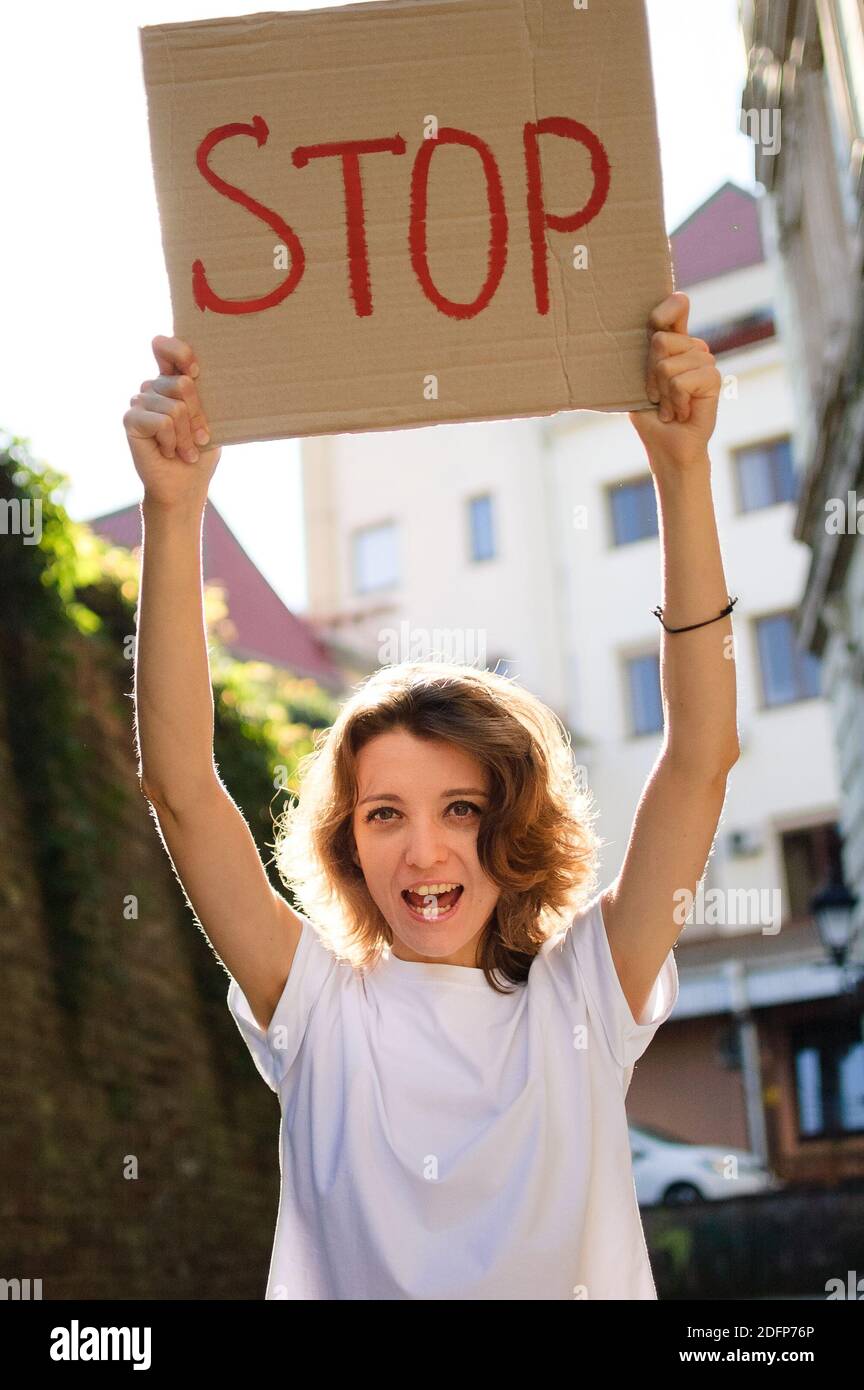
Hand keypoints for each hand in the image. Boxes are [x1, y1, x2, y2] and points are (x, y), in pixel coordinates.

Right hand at [124, 336, 221, 507]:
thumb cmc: (200, 451)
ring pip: (175, 408)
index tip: (196, 371)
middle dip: (198, 416)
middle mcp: (153, 387)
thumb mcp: (210, 420)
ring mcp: (140, 402)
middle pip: (182, 384)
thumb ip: (203, 395)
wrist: (185, 486)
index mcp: (171, 381)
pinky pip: (162, 422)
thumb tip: (196, 376)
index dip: (180, 352)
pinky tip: (168, 452)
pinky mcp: (131, 420)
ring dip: (187, 436)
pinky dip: (172, 442)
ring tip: (186, 451)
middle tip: (200, 438)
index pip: (165, 347)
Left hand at [628, 292, 720, 468]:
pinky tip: (682, 412)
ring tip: (670, 407)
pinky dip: (675, 402)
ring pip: (668, 365)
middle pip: (660, 341)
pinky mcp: (714, 378)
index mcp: (675, 342)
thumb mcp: (638, 381)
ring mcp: (706, 360)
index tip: (655, 325)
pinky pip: (681, 381)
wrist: (668, 447)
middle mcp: (692, 347)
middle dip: (651, 376)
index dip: (664, 310)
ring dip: (662, 394)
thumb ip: (643, 354)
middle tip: (658, 396)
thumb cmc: (651, 417)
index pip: (675, 306)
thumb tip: (651, 333)